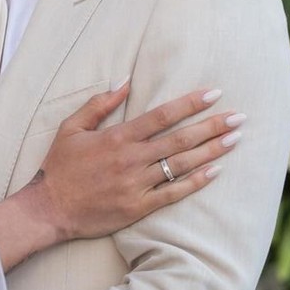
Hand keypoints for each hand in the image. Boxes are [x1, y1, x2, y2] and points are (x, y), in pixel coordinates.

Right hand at [23, 85, 241, 244]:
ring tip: (235, 140)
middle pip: (180, 139)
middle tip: (239, 117)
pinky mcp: (139, 207)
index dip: (189, 104)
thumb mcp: (72, 127)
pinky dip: (196, 182)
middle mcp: (131, 159)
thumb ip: (99, 104)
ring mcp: (137, 185)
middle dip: (212, 126)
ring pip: (181, 165)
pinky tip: (215, 172)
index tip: (213, 94)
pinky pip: (173, 194)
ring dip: (211, 151)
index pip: (161, 115)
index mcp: (117, 137)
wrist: (50, 207)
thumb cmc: (60, 165)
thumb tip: (125, 81)